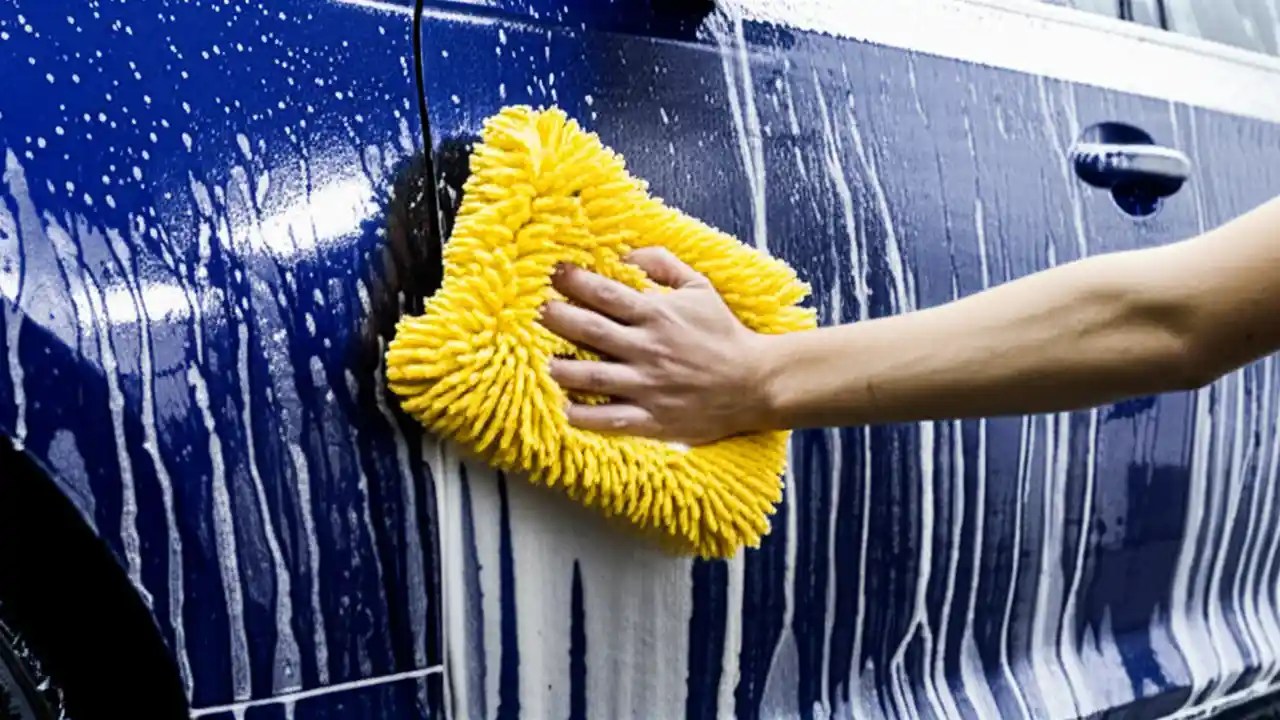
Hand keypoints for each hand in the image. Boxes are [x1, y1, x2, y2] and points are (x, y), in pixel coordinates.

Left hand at [539, 248, 774, 444]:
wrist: (755, 382)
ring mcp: (648, 386)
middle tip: (537, 313)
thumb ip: (663, 265)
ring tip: (543, 361)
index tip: (553, 274)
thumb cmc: (724, 333)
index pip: (606, 293)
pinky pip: (609, 419)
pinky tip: (563, 409)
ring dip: (560, 368)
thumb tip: (627, 255)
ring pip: (591, 375)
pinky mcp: (652, 418)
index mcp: (658, 315)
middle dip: (557, 319)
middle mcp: (648, 349)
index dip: (574, 281)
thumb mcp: (700, 287)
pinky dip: (582, 416)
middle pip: (589, 330)